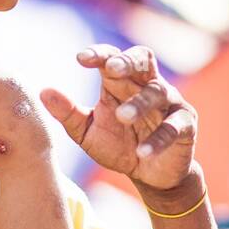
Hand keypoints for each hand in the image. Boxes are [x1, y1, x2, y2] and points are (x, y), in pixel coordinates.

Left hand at [40, 44, 196, 190]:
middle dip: (128, 61)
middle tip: (111, 68)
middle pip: (143, 60)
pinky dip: (159, 139)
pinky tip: (142, 151)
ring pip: (158, 92)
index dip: (99, 54)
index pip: (111, 58)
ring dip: (140, 103)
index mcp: (120, 83)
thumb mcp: (87, 131)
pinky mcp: (185, 126)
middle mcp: (146, 86)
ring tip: (122, 116)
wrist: (149, 174)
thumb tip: (43, 92)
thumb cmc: (117, 145)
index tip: (81, 59)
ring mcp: (169, 104)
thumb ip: (68, 113)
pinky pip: (175, 127)